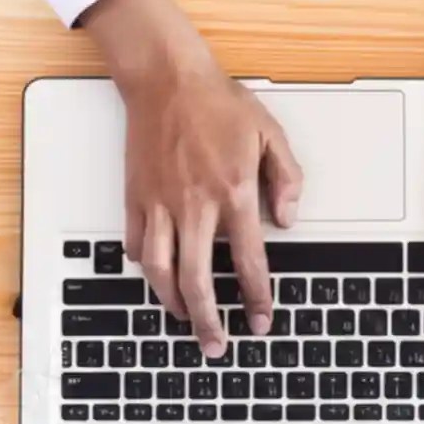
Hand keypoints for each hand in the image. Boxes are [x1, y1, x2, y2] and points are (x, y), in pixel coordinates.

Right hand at [85, 0, 302, 357]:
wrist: (166, 78)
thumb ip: (286, 179)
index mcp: (232, 194)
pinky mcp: (136, 198)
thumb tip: (288, 218)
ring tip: (184, 319)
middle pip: (198, 281)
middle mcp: (194, 206)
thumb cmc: (215, 103)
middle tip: (216, 345)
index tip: (259, 321)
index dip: (256, 299)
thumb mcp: (269, 134)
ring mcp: (160, 204)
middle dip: (209, 321)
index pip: (248, 262)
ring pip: (160, 271)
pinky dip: (145, 266)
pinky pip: (135, 244)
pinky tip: (156, 276)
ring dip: (173, 303)